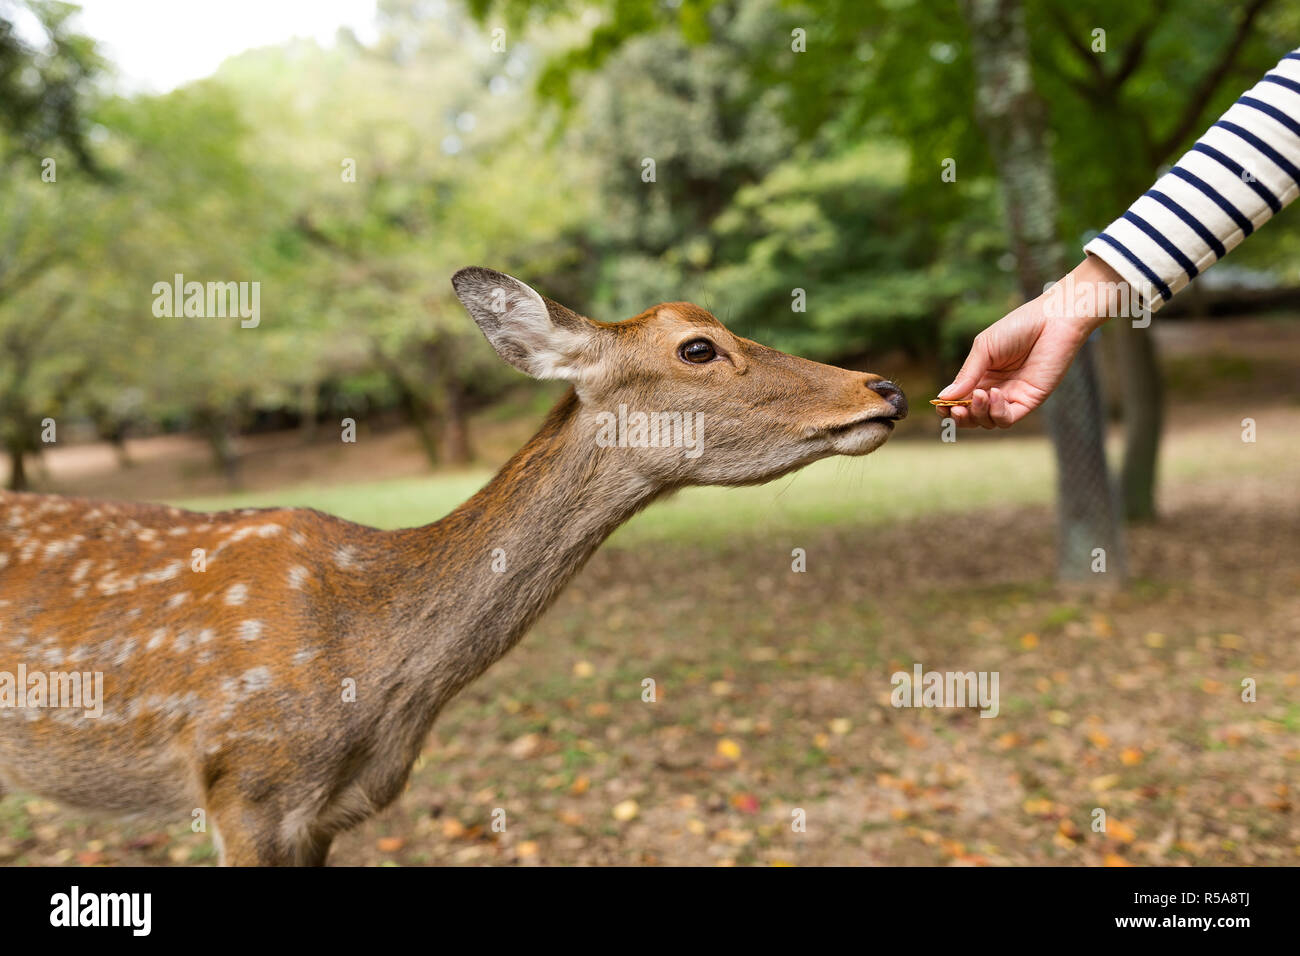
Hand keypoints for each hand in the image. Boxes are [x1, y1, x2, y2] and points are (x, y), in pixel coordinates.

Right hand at [936, 255, 1122, 427]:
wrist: (1053, 321)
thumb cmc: (1018, 327)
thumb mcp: (984, 348)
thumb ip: (966, 375)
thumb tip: (944, 397)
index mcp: (982, 375)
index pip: (961, 399)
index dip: (949, 406)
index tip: (940, 405)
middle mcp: (996, 389)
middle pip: (972, 416)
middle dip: (961, 417)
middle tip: (955, 409)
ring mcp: (1012, 397)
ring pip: (988, 422)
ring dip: (978, 413)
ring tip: (980, 394)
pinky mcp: (1029, 401)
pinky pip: (1007, 418)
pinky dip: (997, 412)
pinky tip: (995, 393)